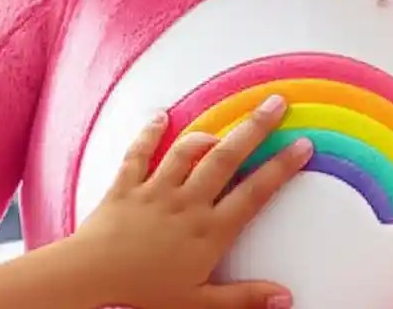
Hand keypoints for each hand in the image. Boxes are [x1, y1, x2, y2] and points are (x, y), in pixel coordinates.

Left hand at [67, 95, 311, 308]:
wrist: (89, 280)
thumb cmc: (143, 295)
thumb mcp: (199, 304)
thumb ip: (244, 298)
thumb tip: (286, 297)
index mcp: (209, 231)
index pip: (255, 193)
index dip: (281, 167)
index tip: (302, 144)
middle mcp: (187, 203)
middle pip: (227, 158)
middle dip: (255, 128)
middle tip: (276, 103)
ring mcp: (156, 191)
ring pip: (188, 150)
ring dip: (210, 131)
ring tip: (225, 123)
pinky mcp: (125, 187)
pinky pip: (139, 153)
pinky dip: (149, 133)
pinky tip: (160, 116)